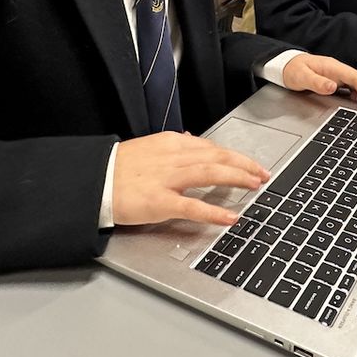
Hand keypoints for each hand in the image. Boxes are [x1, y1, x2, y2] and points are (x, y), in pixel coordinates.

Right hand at [113, 131, 269, 226]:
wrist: (93, 181)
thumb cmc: (118, 168)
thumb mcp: (149, 147)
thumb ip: (174, 145)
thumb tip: (192, 139)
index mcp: (171, 144)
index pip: (211, 146)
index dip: (234, 155)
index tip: (250, 163)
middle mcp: (173, 157)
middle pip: (217, 156)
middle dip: (244, 164)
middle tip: (263, 173)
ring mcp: (166, 178)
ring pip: (210, 172)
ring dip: (236, 177)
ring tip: (255, 184)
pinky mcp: (159, 201)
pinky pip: (192, 205)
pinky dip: (214, 211)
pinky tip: (230, 217)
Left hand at [282, 53, 356, 109]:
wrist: (285, 65)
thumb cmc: (292, 70)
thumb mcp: (301, 76)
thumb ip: (316, 82)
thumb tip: (332, 86)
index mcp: (333, 67)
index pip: (356, 78)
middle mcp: (338, 70)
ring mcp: (338, 76)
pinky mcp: (336, 81)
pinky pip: (353, 88)